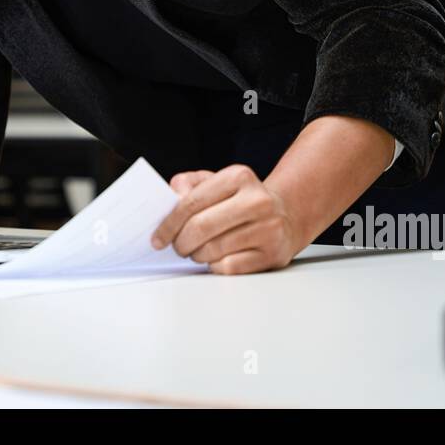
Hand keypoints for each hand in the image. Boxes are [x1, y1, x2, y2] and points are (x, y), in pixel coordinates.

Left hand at [151, 164, 306, 274]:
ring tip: (197, 251)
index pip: (192, 202)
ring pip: (213, 250)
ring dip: (196, 255)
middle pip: (201, 227)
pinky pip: (228, 267)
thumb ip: (187, 185)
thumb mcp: (215, 181)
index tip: (158, 238)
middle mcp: (257, 200)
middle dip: (180, 242)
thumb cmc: (241, 200)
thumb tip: (171, 199)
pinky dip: (214, 266)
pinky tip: (216, 258)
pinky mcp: (272, 254)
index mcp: (239, 176)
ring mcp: (268, 228)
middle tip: (177, 247)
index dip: (169, 223)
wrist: (286, 216)